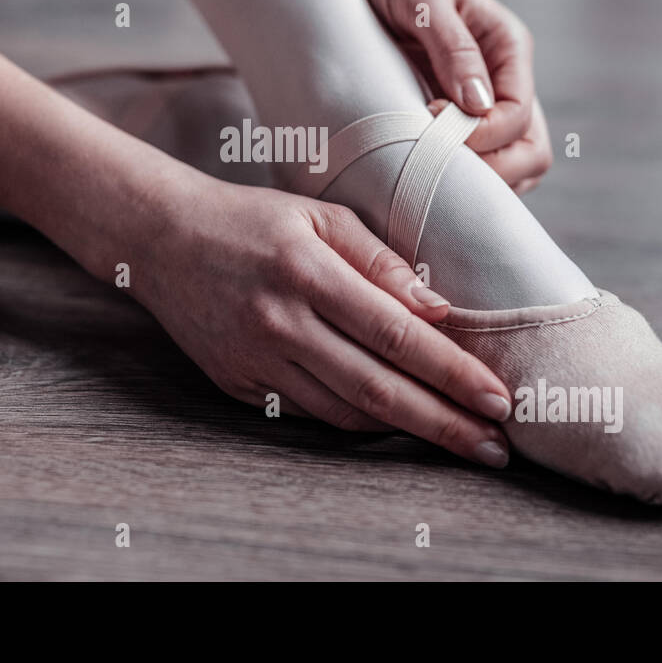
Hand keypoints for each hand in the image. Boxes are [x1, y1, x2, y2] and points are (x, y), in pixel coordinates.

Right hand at [136, 177, 513, 467]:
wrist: (164, 240)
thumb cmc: (251, 220)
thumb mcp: (319, 216)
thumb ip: (380, 260)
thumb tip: (439, 310)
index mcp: (307, 271)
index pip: (397, 334)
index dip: (453, 372)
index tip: (498, 397)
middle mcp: (280, 322)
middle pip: (377, 387)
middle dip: (444, 422)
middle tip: (496, 446)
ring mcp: (256, 360)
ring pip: (345, 410)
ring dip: (407, 430)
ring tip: (458, 439)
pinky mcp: (239, 385)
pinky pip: (311, 413)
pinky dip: (357, 421)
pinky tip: (394, 423)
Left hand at [352, 0, 544, 183]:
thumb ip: (454, 48)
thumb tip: (478, 105)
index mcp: (508, 47)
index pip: (518, 116)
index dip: (481, 136)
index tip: (431, 123)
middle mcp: (505, 78)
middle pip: (530, 150)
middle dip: (492, 171)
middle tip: (436, 167)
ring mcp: (483, 101)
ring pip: (512, 164)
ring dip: (479, 180)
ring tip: (428, 171)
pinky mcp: (456, 116)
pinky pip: (477, 162)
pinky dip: (460, 178)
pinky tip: (422, 170)